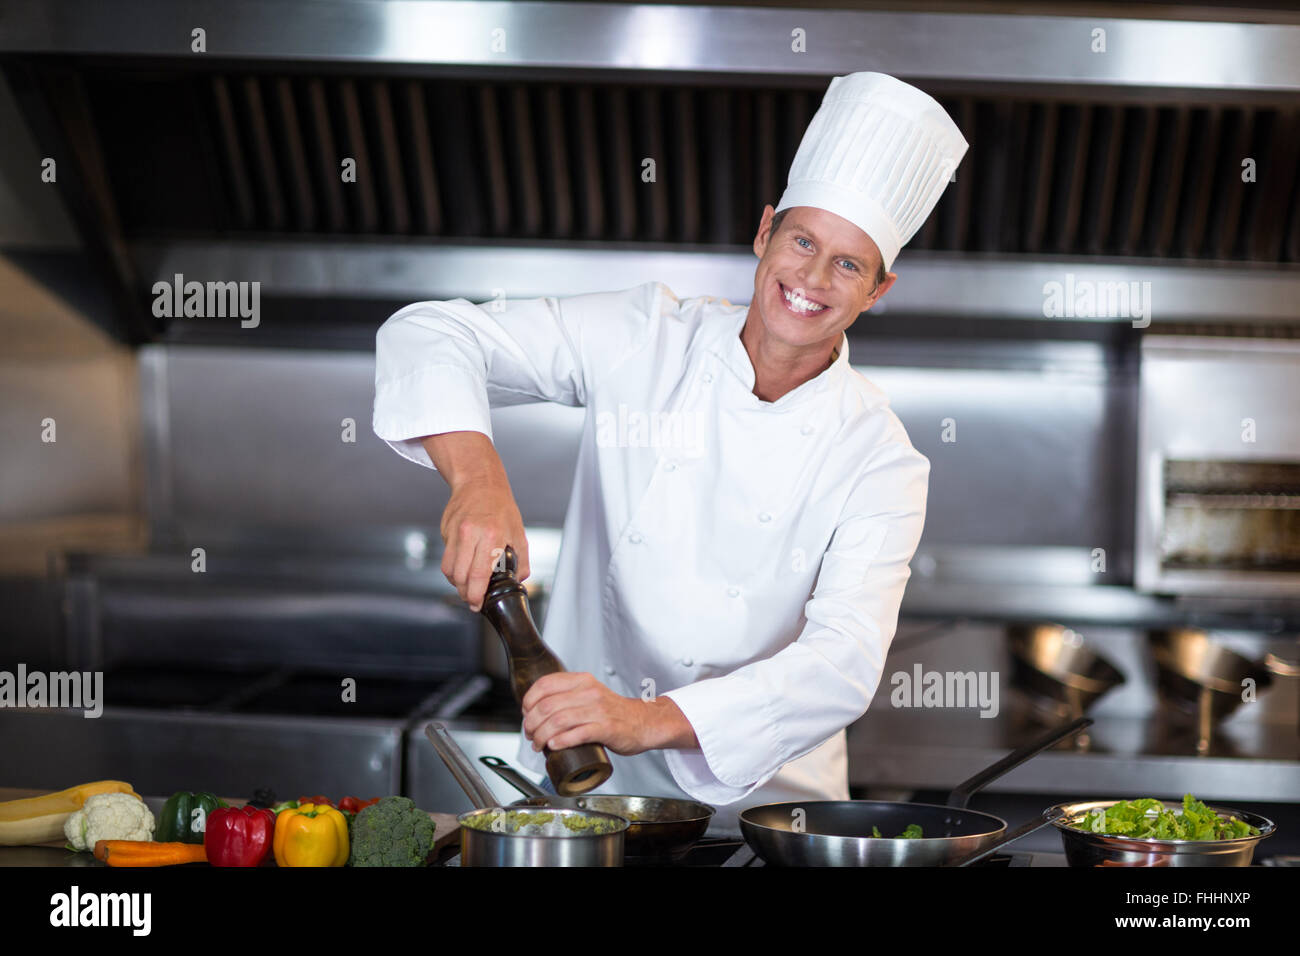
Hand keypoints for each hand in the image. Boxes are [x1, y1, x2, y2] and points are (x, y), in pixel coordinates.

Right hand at [424, 433, 529, 611]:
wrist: (479, 481)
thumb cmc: (500, 506)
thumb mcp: (518, 531)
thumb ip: (521, 559)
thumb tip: (519, 580)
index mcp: (491, 535)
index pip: (479, 573)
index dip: (476, 594)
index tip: (477, 604)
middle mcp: (470, 533)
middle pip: (460, 576)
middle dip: (465, 593)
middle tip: (472, 599)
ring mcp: (454, 531)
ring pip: (448, 569)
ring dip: (457, 583)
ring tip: (467, 586)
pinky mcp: (445, 530)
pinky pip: (446, 556)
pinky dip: (453, 567)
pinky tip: (463, 566)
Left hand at [521, 672, 697, 755]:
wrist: (644, 722)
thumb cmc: (614, 712)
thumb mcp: (589, 694)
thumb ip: (568, 696)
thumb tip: (537, 710)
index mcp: (582, 681)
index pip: (545, 684)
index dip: (529, 701)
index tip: (526, 713)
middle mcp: (589, 692)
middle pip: (547, 706)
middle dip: (531, 723)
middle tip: (530, 734)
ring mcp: (598, 710)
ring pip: (558, 721)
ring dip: (542, 736)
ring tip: (538, 744)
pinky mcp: (606, 728)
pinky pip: (577, 734)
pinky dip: (561, 741)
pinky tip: (554, 746)